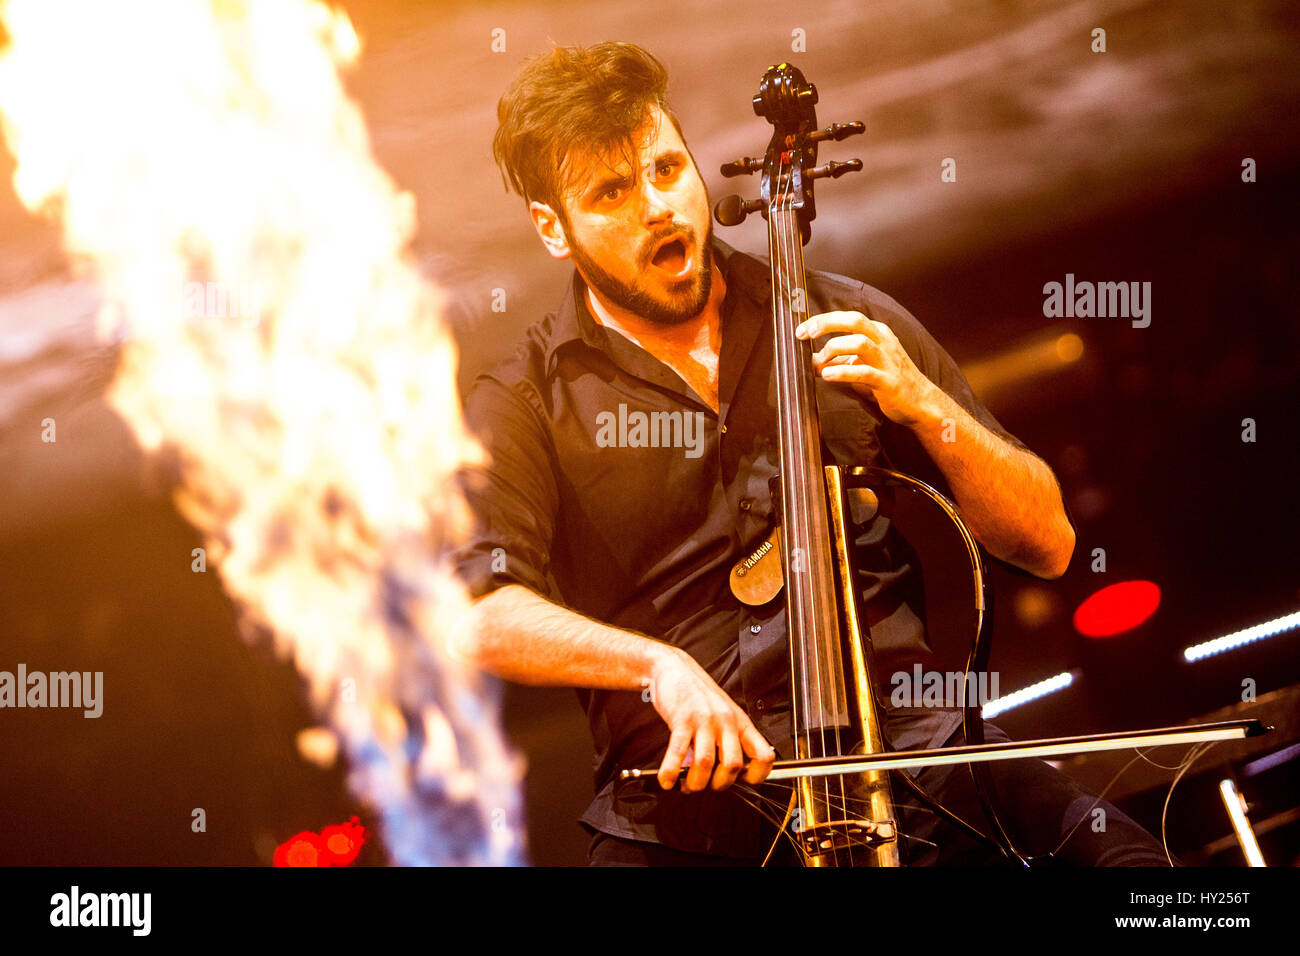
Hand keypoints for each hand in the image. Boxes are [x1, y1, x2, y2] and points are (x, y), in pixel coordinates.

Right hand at [646, 647, 775, 792]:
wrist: (674, 668)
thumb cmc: (698, 694)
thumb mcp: (722, 714)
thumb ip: (725, 742)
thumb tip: (723, 774)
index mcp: (740, 723)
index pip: (764, 755)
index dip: (757, 776)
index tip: (743, 782)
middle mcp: (726, 721)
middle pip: (733, 765)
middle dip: (719, 784)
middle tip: (708, 785)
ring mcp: (704, 720)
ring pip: (706, 763)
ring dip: (695, 782)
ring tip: (686, 785)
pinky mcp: (682, 719)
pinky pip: (677, 752)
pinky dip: (670, 772)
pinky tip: (666, 779)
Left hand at [795, 311, 938, 426]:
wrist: (920, 402)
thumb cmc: (888, 381)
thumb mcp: (862, 365)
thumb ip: (839, 360)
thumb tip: (811, 360)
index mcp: (877, 333)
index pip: (847, 317)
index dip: (822, 320)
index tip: (801, 330)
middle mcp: (884, 341)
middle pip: (854, 320)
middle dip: (826, 324)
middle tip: (806, 335)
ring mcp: (887, 361)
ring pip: (860, 342)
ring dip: (834, 349)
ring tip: (820, 362)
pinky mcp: (888, 381)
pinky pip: (865, 372)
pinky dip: (843, 372)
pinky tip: (827, 376)